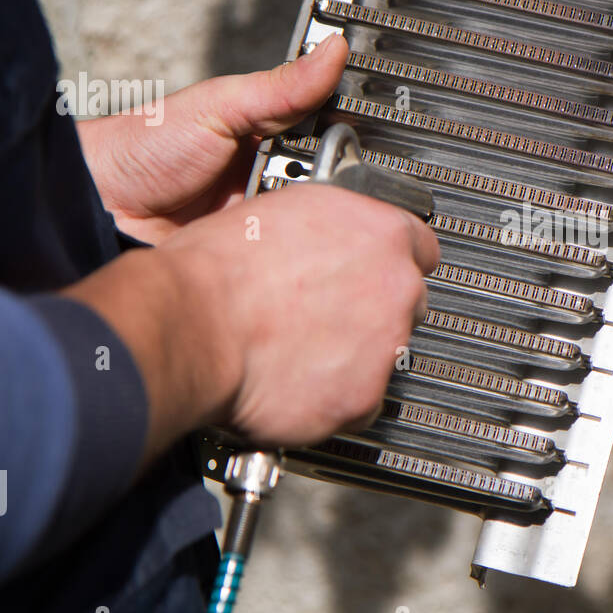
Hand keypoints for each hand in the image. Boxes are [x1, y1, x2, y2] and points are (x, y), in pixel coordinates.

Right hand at [64, 181, 439, 461]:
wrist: (191, 328)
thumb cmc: (218, 271)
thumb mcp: (282, 212)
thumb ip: (328, 228)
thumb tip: (329, 237)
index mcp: (381, 232)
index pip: (421, 246)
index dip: (390, 260)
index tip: (373, 271)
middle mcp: (396, 287)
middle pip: (406, 301)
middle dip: (372, 310)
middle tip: (323, 314)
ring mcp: (386, 345)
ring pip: (385, 353)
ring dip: (354, 354)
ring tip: (302, 350)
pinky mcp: (364, 396)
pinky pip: (361, 400)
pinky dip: (335, 397)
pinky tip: (298, 381)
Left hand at [76, 34, 347, 244]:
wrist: (101, 207)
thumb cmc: (146, 147)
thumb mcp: (220, 106)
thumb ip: (280, 86)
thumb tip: (331, 50)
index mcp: (273, 128)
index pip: (333, 129)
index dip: (355, 134)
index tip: (377, 136)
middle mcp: (275, 169)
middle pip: (333, 178)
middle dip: (335, 183)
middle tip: (320, 178)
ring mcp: (267, 211)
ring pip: (316, 217)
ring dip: (312, 217)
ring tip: (296, 209)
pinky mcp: (255, 249)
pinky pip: (289, 250)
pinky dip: (293, 248)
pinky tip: (295, 242)